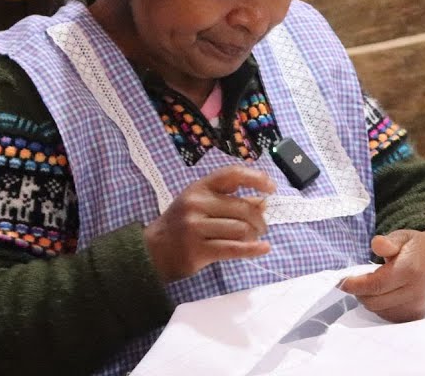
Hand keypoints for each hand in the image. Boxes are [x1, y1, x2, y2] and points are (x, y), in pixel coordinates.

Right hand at [143, 165, 275, 281]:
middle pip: (242, 208)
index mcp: (199, 187)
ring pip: (240, 229)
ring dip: (254, 235)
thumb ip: (230, 201)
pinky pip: (234, 249)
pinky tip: (264, 248)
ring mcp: (195, 227)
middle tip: (262, 227)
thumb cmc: (182, 224)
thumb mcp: (202, 204)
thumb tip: (263, 202)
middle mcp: (196, 204)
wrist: (152, 251)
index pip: (232, 175)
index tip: (272, 188)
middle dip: (259, 219)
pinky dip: (253, 249)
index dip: (256, 178)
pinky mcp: (198, 250)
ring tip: (254, 238)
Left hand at [339, 230, 424, 322]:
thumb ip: (388, 241)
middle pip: (374, 301)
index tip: (342, 281)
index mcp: (411, 269)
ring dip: (369, 299)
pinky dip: (380, 306)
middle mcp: (415, 292)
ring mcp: (415, 307)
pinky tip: (384, 293)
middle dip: (359, 292)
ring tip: (374, 284)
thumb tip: (376, 244)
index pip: (376, 284)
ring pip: (378, 310)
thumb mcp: (403, 236)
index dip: (355, 284)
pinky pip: (387, 316)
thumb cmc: (416, 248)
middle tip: (356, 280)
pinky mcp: (414, 316)